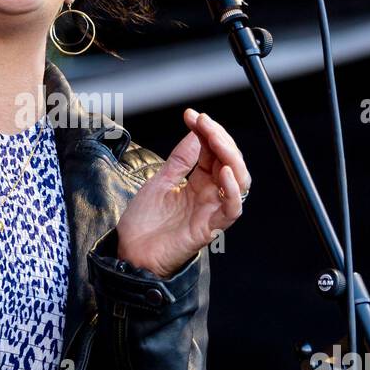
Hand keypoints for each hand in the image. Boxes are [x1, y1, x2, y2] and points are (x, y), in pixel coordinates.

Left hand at [115, 108, 250, 278]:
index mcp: (197, 183)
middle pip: (230, 162)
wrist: (131, 254)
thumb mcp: (159, 182)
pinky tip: (223, 171)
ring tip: (216, 140)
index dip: (207, 132)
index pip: (213, 152)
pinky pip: (232, 209)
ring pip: (239, 182)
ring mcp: (211, 210)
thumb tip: (195, 133)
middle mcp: (209, 195)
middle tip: (204, 123)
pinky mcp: (209, 228)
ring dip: (231, 157)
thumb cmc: (144, 223)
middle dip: (220, 138)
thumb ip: (180, 160)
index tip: (192, 116)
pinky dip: (231, 189)